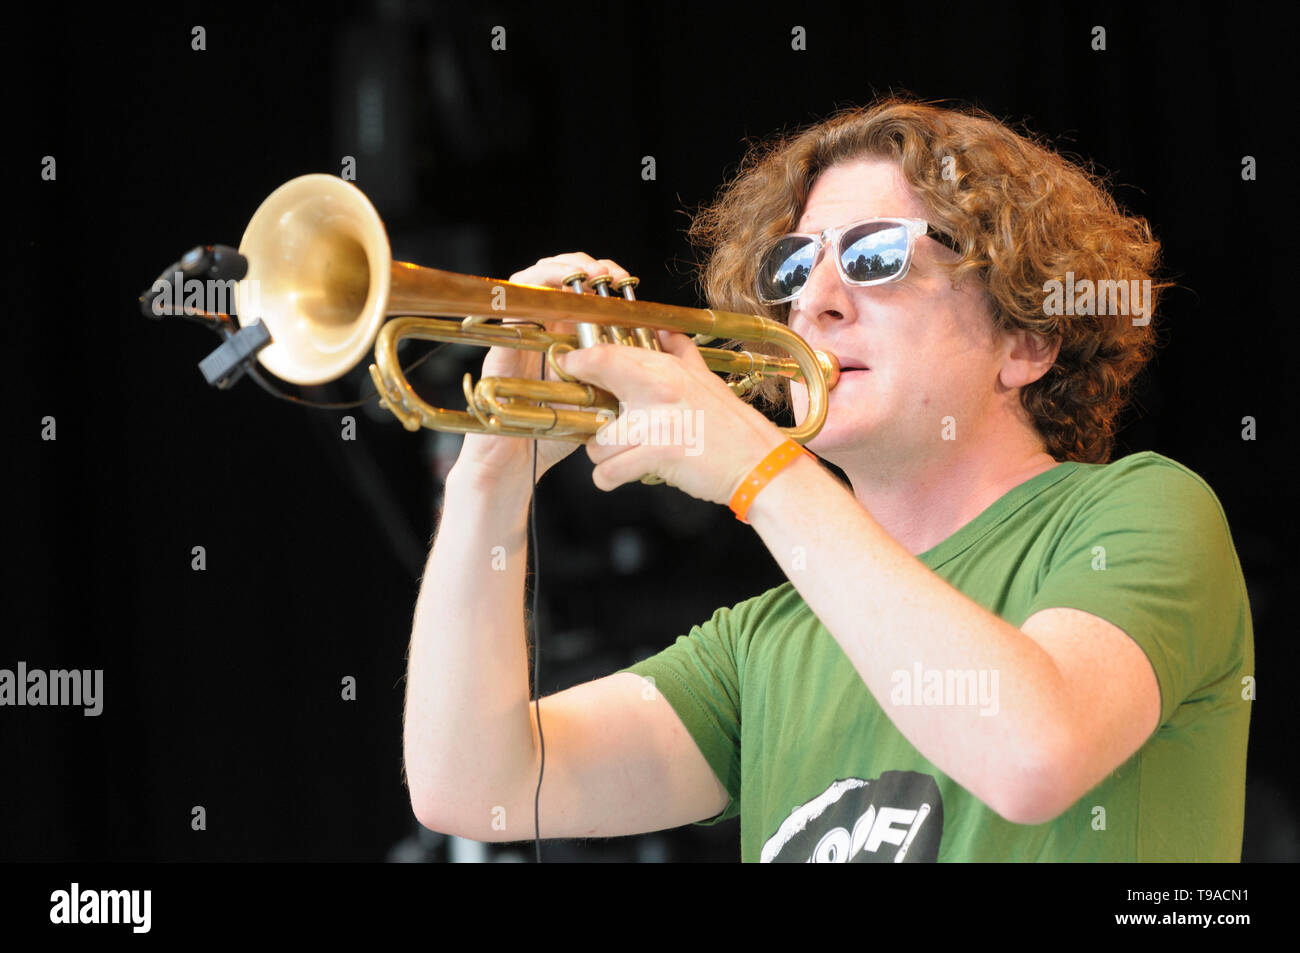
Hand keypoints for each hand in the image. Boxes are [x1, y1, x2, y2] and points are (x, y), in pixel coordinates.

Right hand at [454, 252, 634, 488]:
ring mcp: (519, 337)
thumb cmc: (553, 434)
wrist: (515, 465)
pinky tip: (554, 292)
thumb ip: (618, 375)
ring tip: (583, 273)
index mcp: (566, 338)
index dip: (604, 279)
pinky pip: (509, 308)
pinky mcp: (501, 348)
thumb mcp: (599, 399)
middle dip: (583, 266)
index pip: (582, 293)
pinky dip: (531, 292)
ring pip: (531, 283)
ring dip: (558, 270)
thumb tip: (661, 352)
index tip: (628, 284)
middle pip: (557, 280)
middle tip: (609, 274)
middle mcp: (541, 331)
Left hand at [557, 329, 789, 506]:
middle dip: (587, 406)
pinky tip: (617, 476)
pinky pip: (609, 470)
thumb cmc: (730, 427)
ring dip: (603, 454)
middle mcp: (659, 388)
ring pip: (597, 440)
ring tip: (622, 456)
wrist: (758, 462)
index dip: (580, 359)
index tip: (568, 365)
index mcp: (668, 369)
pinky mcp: (658, 453)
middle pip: (597, 381)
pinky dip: (608, 478)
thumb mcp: (706, 380)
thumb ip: (682, 354)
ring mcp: (657, 421)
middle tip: (592, 419)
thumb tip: (665, 332)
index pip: (609, 353)